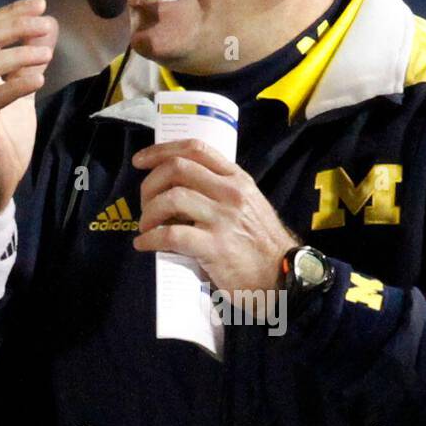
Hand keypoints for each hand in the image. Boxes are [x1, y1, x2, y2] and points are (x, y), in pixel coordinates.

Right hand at [0, 0, 57, 215]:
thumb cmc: (4, 140)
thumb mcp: (22, 94)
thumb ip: (31, 64)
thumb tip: (48, 30)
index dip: (12, 13)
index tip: (40, 4)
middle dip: (14, 26)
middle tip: (43, 22)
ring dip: (16, 54)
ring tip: (45, 54)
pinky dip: (14, 87)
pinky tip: (38, 80)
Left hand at [131, 138, 297, 294]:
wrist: (284, 276)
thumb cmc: (261, 244)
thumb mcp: (249, 204)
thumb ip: (221, 190)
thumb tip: (180, 186)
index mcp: (237, 179)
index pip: (195, 149)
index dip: (161, 151)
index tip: (140, 161)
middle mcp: (231, 193)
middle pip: (177, 169)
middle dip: (150, 184)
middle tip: (143, 203)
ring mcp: (223, 219)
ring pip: (171, 198)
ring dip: (148, 212)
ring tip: (145, 227)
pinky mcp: (215, 247)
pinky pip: (171, 235)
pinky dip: (150, 239)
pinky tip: (145, 245)